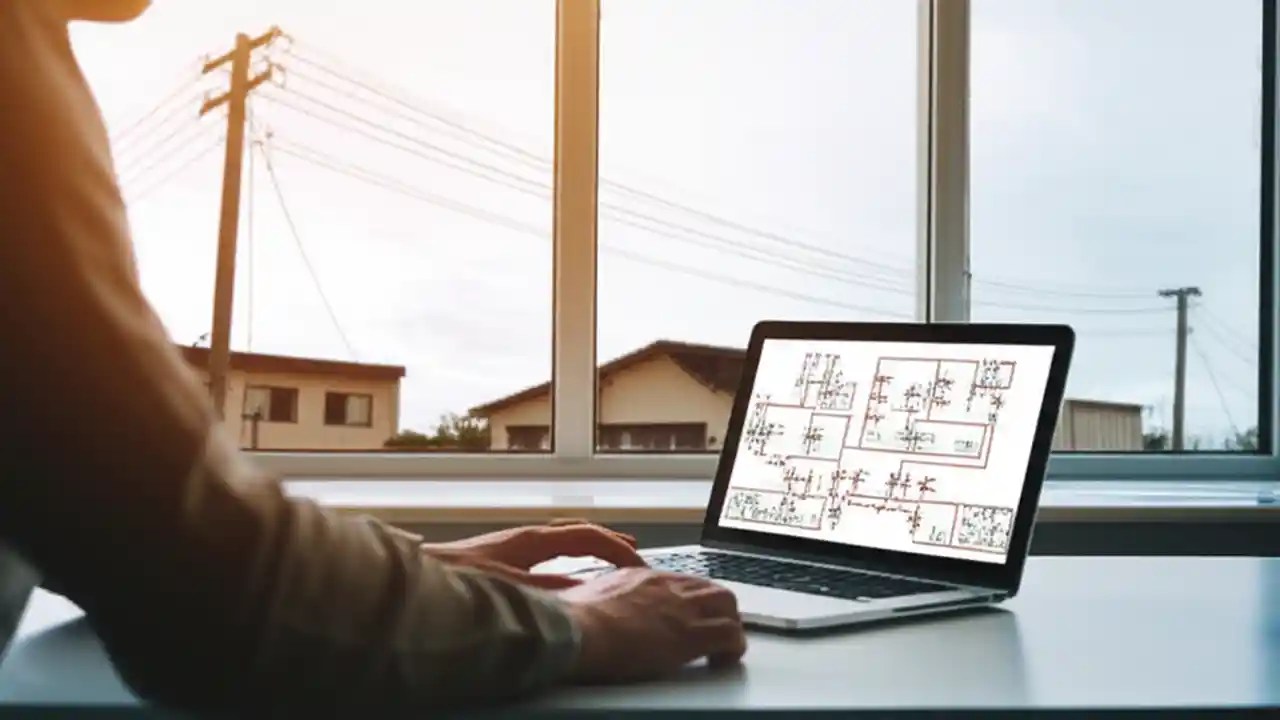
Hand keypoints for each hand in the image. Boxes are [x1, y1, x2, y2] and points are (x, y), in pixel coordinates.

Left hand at [422, 519, 643, 589]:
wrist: (412, 574)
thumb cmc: (454, 579)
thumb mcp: (508, 588)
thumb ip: (546, 588)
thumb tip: (582, 587)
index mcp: (530, 539)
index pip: (585, 536)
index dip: (615, 547)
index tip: (636, 560)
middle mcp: (523, 536)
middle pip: (576, 532)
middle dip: (606, 541)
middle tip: (632, 549)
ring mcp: (511, 545)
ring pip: (560, 539)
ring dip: (587, 546)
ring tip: (607, 554)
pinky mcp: (499, 557)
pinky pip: (546, 551)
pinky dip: (567, 557)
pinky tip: (564, 573)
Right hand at [560, 567, 746, 682]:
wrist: (575, 630)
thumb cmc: (570, 621)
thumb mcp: (581, 598)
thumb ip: (593, 601)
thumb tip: (580, 609)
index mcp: (639, 577)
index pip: (678, 581)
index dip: (687, 599)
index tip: (685, 614)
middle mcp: (665, 586)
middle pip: (708, 587)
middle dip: (716, 608)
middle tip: (714, 628)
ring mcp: (680, 608)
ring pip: (726, 604)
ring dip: (728, 624)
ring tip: (723, 646)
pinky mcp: (690, 635)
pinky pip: (729, 635)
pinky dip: (733, 647)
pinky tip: (724, 660)